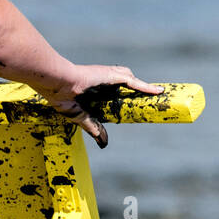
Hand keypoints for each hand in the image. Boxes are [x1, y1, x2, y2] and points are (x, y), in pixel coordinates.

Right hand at [38, 66, 164, 147]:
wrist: (58, 85)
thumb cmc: (63, 98)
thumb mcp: (81, 117)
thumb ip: (94, 128)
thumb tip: (104, 143)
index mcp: (97, 91)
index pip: (116, 94)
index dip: (127, 100)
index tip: (136, 107)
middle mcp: (106, 83)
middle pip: (129, 86)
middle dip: (142, 92)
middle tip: (155, 99)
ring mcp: (110, 78)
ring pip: (133, 83)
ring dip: (146, 89)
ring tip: (160, 95)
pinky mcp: (113, 75)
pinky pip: (134, 82)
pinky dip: (146, 87)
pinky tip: (158, 92)